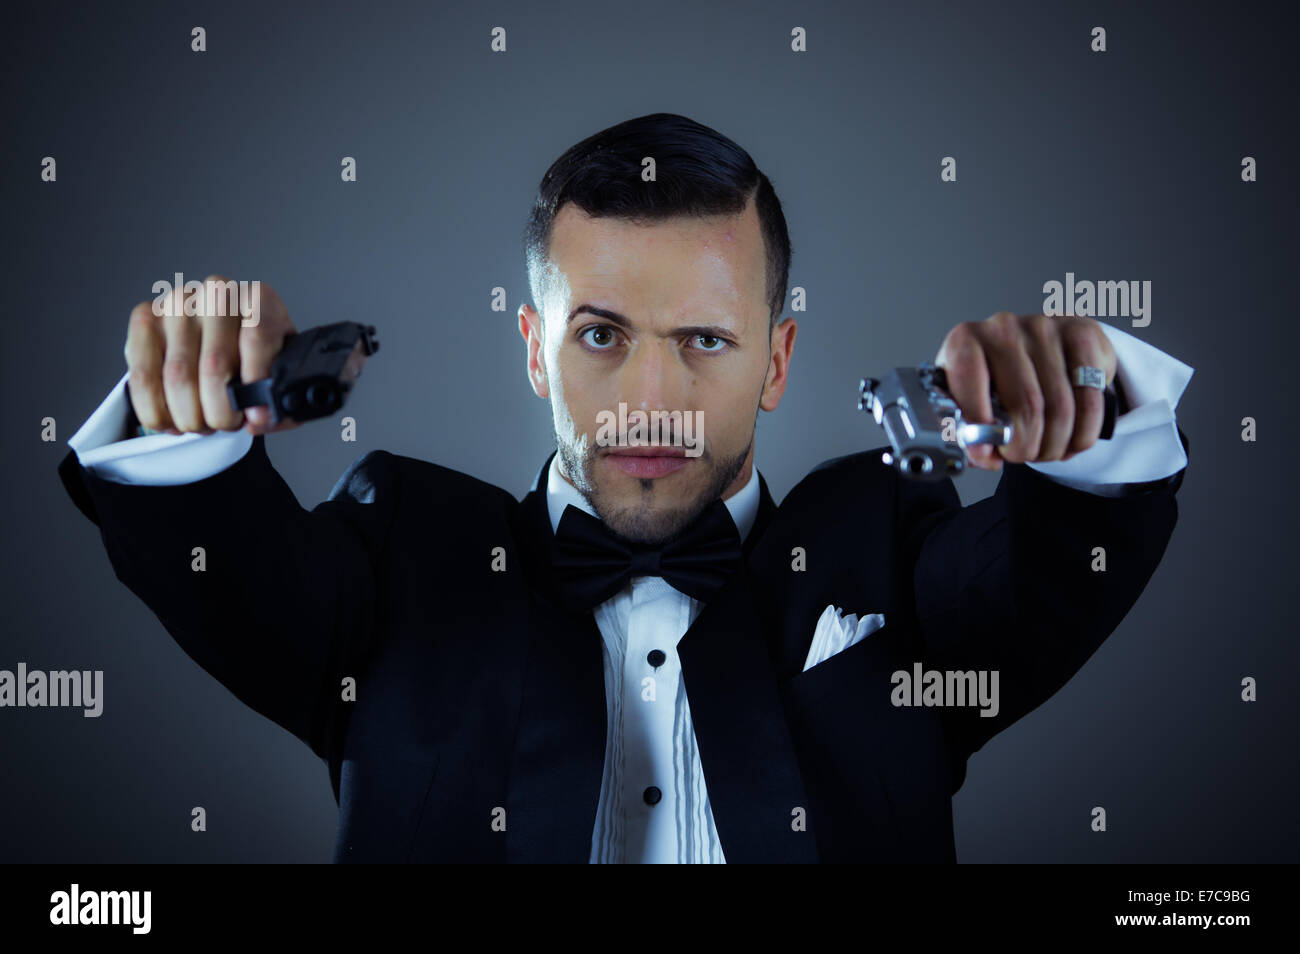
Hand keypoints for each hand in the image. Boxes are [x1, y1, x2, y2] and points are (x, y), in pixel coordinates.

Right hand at [124, 276, 300, 437]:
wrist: (223, 334)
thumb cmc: (254, 355)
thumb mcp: (280, 371)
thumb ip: (278, 398)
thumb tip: (258, 418)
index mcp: (259, 299)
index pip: (257, 337)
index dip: (256, 384)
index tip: (255, 417)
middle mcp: (217, 292)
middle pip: (215, 364)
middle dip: (220, 410)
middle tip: (225, 425)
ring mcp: (177, 302)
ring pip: (178, 376)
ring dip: (190, 415)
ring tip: (202, 424)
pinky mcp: (145, 318)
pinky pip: (143, 376)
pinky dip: (157, 410)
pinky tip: (172, 420)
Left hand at [933, 312, 1116, 470]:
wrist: (1037, 342)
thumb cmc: (996, 374)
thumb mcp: (966, 395)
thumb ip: (965, 427)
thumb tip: (982, 456)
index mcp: (965, 341)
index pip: (968, 383)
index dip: (978, 426)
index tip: (986, 454)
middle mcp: (1002, 328)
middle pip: (1024, 405)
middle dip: (1024, 445)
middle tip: (1021, 455)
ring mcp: (1044, 328)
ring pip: (1060, 407)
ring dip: (1054, 444)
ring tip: (1045, 451)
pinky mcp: (1081, 335)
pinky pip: (1090, 399)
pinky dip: (1083, 432)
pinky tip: (1072, 441)